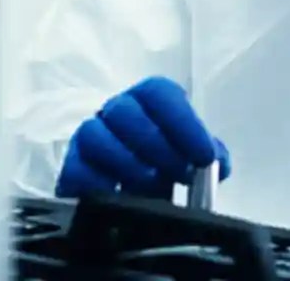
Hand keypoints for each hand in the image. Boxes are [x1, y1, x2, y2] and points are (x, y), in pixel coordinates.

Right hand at [54, 76, 230, 199]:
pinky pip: (74, 168)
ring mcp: (89, 136)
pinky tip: (119, 196)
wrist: (133, 193)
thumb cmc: (165, 163)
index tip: (203, 155)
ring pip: (95, 135)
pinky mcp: (72, 167)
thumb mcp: (192, 155)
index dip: (183, 122)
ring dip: (127, 163)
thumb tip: (217, 164)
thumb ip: (210, 154)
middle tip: (180, 174)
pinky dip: (97, 184)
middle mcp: (115, 110)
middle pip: (126, 111)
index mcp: (148, 100)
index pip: (159, 92)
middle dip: (158, 145)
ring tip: (152, 187)